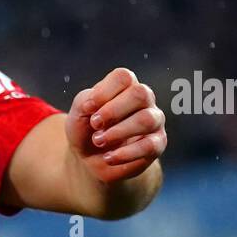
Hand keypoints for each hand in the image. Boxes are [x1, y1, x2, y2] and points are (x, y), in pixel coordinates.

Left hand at [67, 67, 165, 181]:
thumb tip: (94, 104)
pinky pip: (149, 146)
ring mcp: (154, 120)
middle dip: (112, 111)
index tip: (87, 108)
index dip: (104, 92)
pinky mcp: (157, 143)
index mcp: (126, 86)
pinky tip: (109, 157)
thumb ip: (85, 101)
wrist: (90, 159)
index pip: (124, 77)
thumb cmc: (87, 129)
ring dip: (118, 132)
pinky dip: (125, 153)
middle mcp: (145, 100)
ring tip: (98, 141)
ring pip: (146, 120)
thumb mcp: (79, 112)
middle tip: (95, 124)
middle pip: (140, 94)